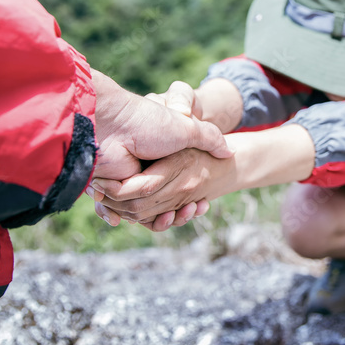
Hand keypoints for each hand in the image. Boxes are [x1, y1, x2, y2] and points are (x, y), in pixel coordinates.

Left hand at [89, 71, 231, 224]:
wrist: (115, 124)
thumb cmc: (151, 122)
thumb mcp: (188, 127)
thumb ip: (210, 138)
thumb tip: (230, 153)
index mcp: (162, 160)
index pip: (179, 187)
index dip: (193, 199)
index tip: (204, 201)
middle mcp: (146, 172)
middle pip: (168, 202)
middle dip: (184, 211)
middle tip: (197, 206)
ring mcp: (131, 183)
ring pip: (153, 213)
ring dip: (172, 218)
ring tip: (189, 210)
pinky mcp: (116, 194)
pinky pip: (134, 215)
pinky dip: (151, 221)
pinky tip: (170, 218)